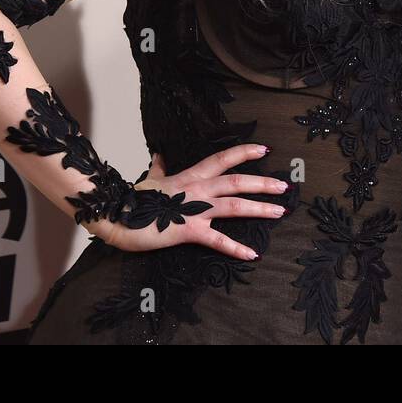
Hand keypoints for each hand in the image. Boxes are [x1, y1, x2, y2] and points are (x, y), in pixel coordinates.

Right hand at [92, 144, 289, 258]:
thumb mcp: (150, 179)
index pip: (222, 159)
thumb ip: (159, 168)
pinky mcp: (189, 230)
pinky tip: (252, 254)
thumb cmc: (133, 200)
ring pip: (234, 205)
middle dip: (263, 183)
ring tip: (279, 211)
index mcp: (190, 176)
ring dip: (260, 208)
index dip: (244, 152)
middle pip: (237, 181)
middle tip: (285, 187)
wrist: (116, 215)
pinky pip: (218, 240)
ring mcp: (195, 209)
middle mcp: (197, 189)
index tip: (264, 148)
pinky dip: (236, 248)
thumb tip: (159, 155)